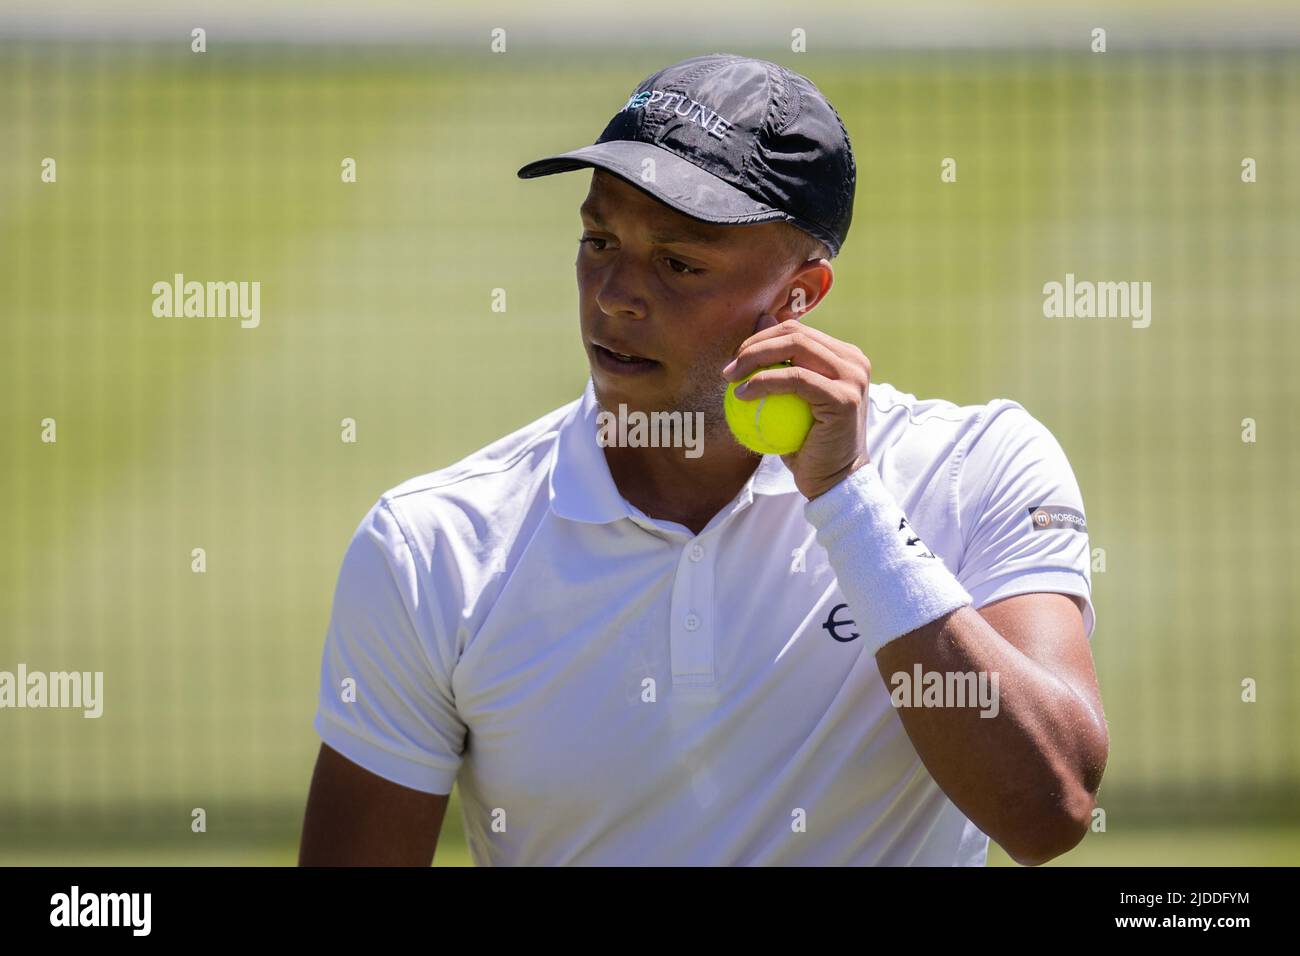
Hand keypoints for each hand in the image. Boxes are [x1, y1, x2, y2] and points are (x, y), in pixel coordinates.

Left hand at [721, 313, 871, 499]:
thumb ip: (779, 365)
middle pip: (795, 334)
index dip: (760, 338)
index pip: (796, 332)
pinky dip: (764, 381)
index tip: (734, 360)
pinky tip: (741, 394)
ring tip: (730, 378)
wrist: (834, 481)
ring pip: (796, 348)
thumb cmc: (807, 445)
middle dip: (754, 345)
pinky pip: (796, 379)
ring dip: (755, 358)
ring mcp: (852, 377)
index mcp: (844, 357)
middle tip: (729, 369)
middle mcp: (853, 361)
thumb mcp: (790, 401)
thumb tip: (758, 323)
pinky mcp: (844, 398)